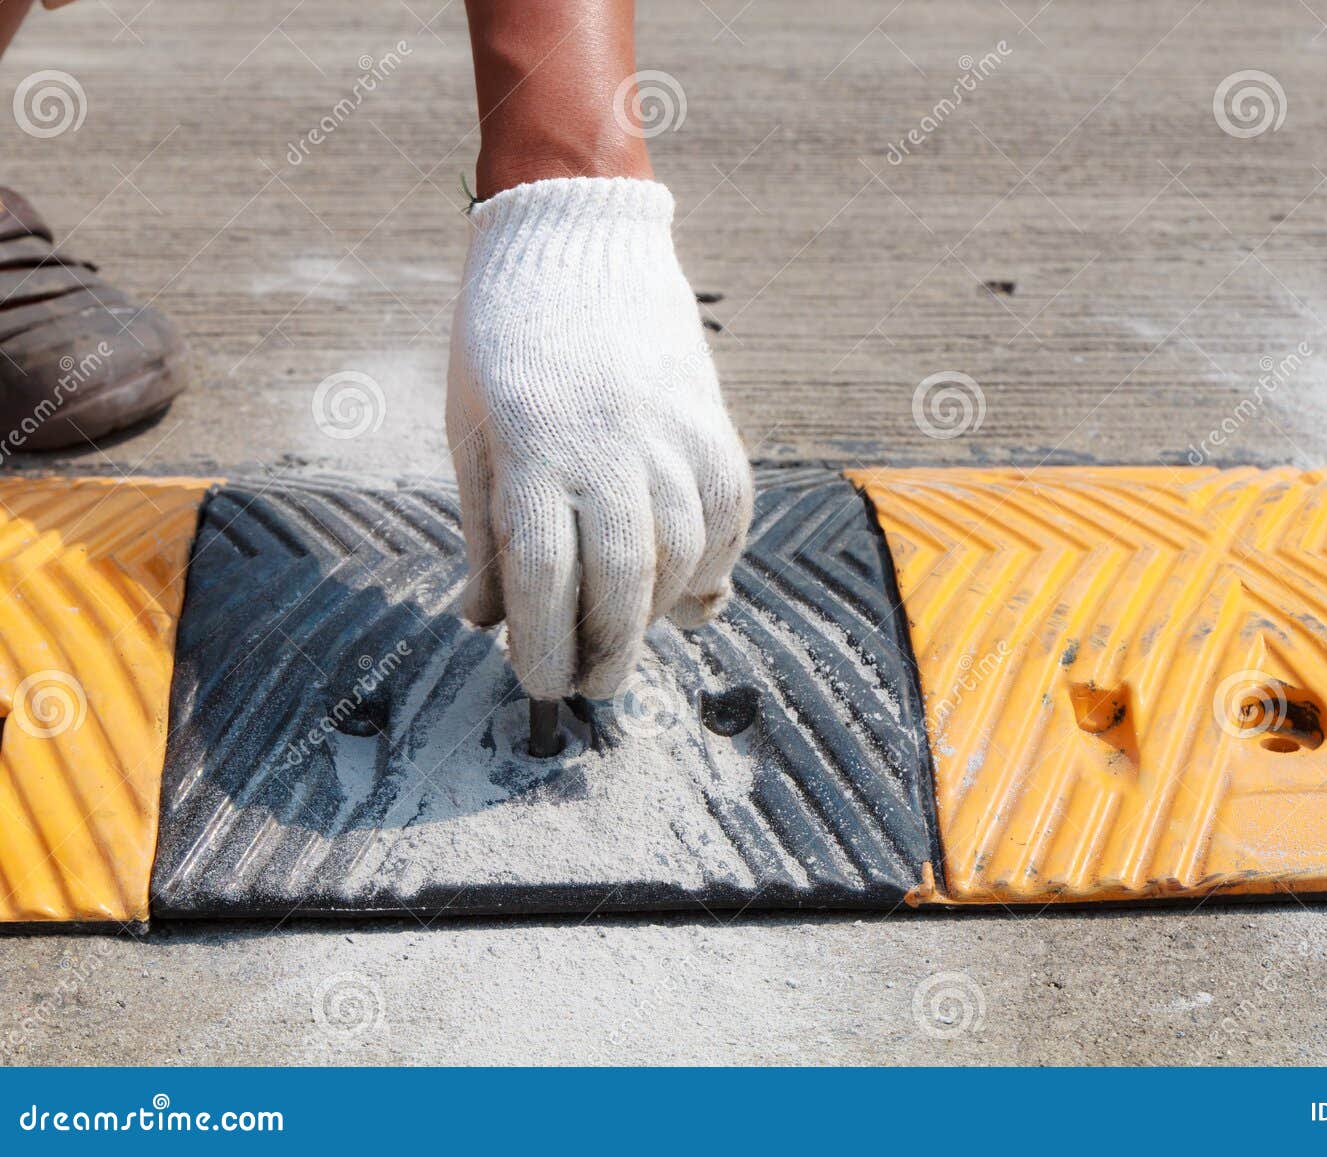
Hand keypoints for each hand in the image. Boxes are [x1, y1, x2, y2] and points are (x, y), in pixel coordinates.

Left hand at [446, 177, 752, 699]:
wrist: (573, 238)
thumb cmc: (501, 341)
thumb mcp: (470, 431)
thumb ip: (483, 529)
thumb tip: (485, 620)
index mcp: (532, 449)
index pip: (544, 578)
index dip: (543, 646)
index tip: (539, 685)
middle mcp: (608, 445)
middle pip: (622, 581)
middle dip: (608, 651)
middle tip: (595, 687)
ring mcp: (668, 430)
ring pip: (683, 554)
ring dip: (662, 615)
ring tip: (635, 642)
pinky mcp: (709, 418)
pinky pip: (728, 509)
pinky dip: (716, 560)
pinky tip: (693, 587)